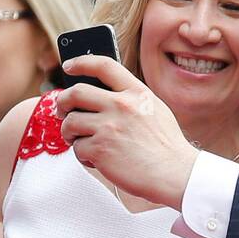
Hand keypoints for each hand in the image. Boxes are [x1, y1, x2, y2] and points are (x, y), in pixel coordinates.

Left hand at [55, 54, 198, 209]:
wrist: (176, 175)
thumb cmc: (166, 148)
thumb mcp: (155, 111)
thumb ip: (131, 100)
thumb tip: (101, 95)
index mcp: (136, 93)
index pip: (104, 65)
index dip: (81, 62)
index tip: (69, 66)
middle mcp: (121, 105)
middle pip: (76, 92)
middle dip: (63, 102)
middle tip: (63, 111)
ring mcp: (109, 127)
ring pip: (71, 122)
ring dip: (70, 133)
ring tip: (81, 141)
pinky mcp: (100, 149)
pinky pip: (77, 148)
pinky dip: (83, 156)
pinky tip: (98, 160)